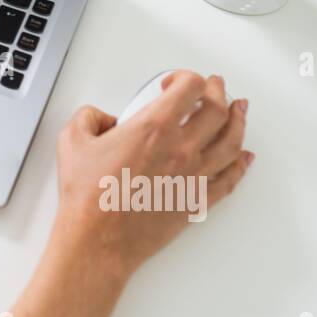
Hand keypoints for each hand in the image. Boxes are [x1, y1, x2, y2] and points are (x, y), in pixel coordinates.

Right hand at [52, 70, 251, 277]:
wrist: (98, 239)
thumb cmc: (87, 196)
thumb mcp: (72, 140)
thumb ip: (90, 116)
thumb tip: (105, 118)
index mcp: (154, 127)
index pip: (190, 86)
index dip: (185, 76)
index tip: (174, 82)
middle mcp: (181, 148)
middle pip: (217, 110)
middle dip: (219, 92)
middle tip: (216, 87)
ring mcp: (194, 176)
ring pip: (232, 141)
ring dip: (239, 121)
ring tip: (240, 111)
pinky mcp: (197, 201)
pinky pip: (230, 178)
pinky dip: (241, 164)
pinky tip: (244, 157)